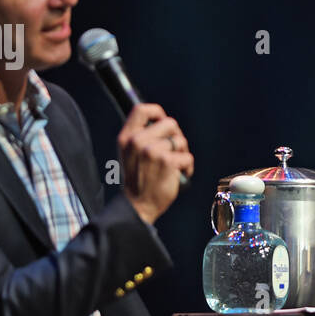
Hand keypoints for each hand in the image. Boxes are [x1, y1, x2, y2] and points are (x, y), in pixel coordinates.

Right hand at [118, 102, 193, 224]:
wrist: (138, 206)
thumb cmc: (138, 180)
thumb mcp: (130, 153)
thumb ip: (140, 136)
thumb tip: (160, 121)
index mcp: (126, 137)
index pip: (141, 110)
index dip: (157, 112)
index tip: (163, 122)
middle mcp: (137, 141)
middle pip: (169, 123)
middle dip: (176, 136)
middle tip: (174, 151)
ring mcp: (152, 151)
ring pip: (180, 140)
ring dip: (182, 153)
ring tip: (175, 165)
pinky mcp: (167, 162)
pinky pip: (188, 156)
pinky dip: (188, 167)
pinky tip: (180, 175)